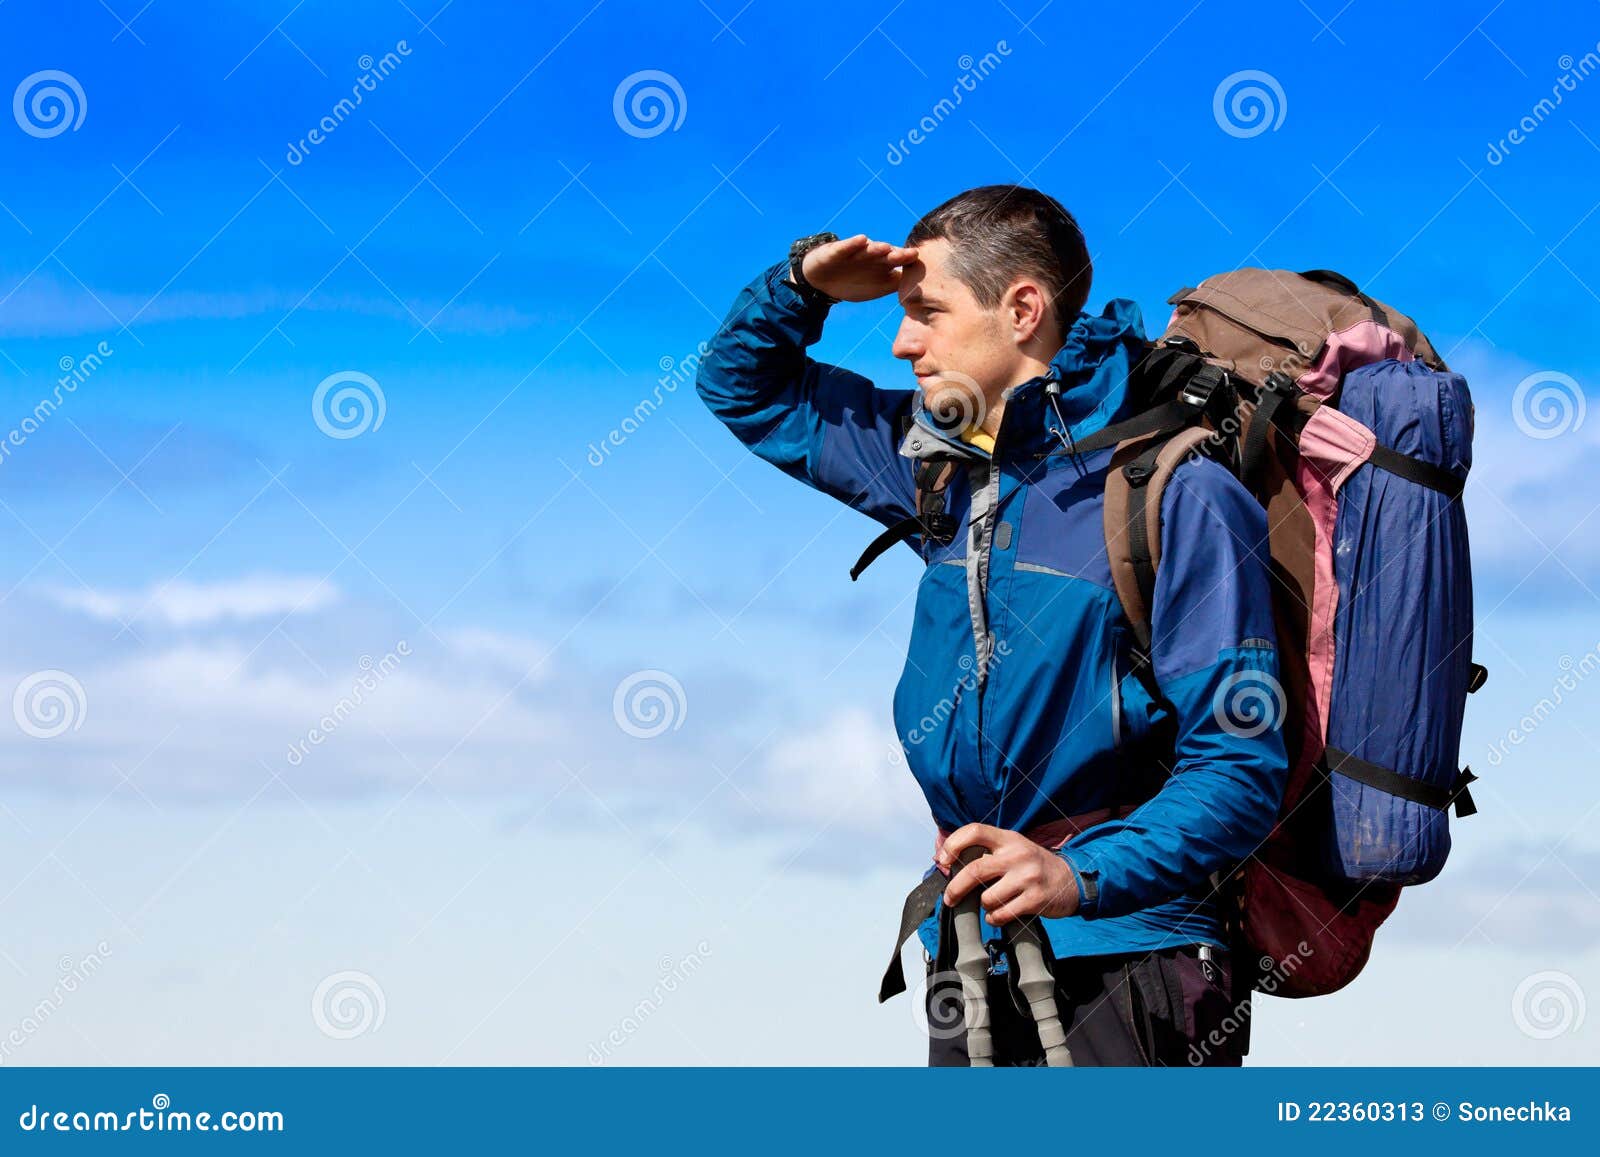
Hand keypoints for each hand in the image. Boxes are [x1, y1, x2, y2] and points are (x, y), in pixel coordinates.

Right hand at [802, 234, 917, 302]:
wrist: (822, 280)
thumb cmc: (854, 283)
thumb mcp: (876, 288)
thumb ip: (895, 285)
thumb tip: (918, 290)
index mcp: (884, 264)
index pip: (900, 261)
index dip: (910, 262)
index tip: (924, 266)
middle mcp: (873, 255)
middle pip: (888, 255)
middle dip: (899, 255)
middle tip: (912, 254)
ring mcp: (856, 252)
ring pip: (869, 249)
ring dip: (878, 248)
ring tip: (887, 248)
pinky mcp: (838, 250)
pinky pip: (847, 246)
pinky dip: (853, 243)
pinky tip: (861, 240)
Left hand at [936, 823, 1080, 924]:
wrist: (1071, 881)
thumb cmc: (1033, 866)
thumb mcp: (1013, 848)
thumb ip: (986, 852)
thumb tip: (945, 862)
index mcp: (1008, 838)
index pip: (974, 831)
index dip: (953, 844)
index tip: (942, 861)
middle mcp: (1018, 854)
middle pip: (974, 870)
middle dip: (955, 887)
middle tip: (949, 898)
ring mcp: (1028, 877)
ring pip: (987, 897)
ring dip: (982, 905)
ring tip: (990, 903)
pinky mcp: (1036, 899)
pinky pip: (1001, 913)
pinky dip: (994, 918)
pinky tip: (998, 914)